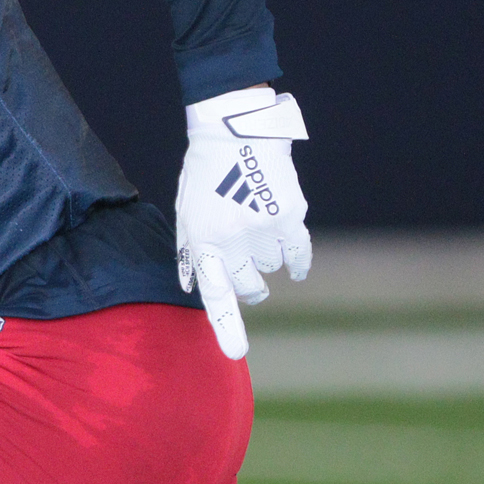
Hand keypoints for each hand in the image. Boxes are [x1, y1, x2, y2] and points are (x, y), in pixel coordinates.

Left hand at [175, 88, 310, 360]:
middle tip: (244, 265)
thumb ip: (191, 251)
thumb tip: (194, 288)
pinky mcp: (291, 216)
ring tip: (255, 224)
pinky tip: (291, 257)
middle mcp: (234, 238)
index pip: (215, 291)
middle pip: (250, 286)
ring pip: (273, 268)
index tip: (235, 353)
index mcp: (203, 238)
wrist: (234, 130)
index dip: (225, 324)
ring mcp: (265, 228)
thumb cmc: (205, 173)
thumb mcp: (185, 210)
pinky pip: (298, 255)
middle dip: (249, 284)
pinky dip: (296, 261)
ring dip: (267, 257)